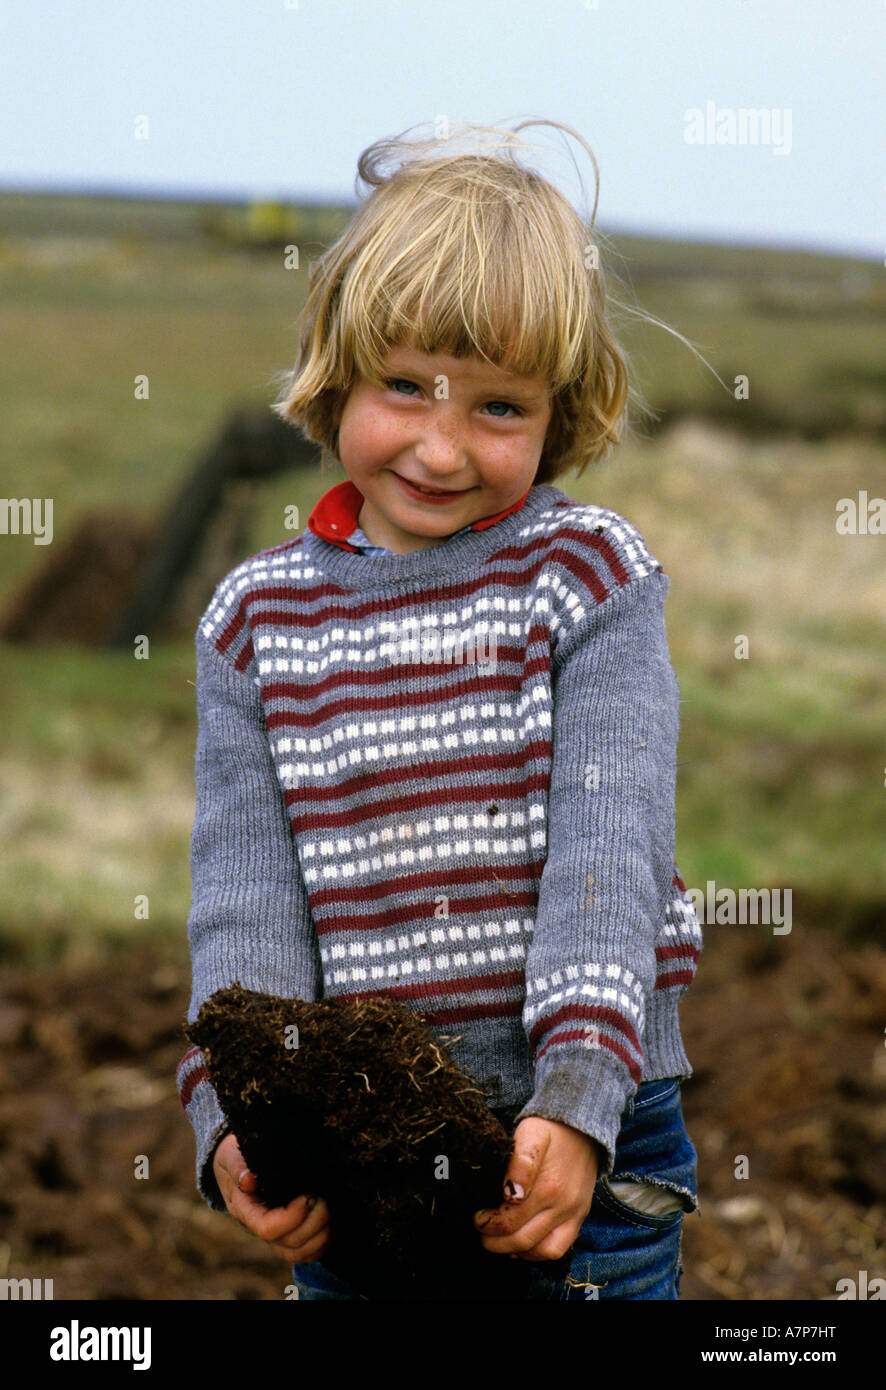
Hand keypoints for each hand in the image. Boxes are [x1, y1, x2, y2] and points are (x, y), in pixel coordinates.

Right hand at [212, 1131, 330, 1262]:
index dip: (291, 1217)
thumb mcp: (232, 1156)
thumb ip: (238, 1167)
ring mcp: (273, 1234)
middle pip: (288, 1243)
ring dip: (319, 1236)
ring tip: (329, 1210)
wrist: (236, 1164)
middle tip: (324, 1199)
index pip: (267, 1228)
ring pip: (297, 1253)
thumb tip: (248, 1180)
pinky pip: (304, 1253)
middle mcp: (258, 1228)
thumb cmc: (236, 1158)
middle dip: (312, 1223)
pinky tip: (330, 1224)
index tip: (307, 1196)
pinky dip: (320, 1244)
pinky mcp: (286, 1234)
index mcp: (245, 1211)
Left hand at [473, 1117, 600, 1260]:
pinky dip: (538, 1253)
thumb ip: (520, 1161)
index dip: (487, 1223)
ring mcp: (572, 1213)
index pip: (509, 1220)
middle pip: (522, 1239)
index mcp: (547, 1186)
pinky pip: (559, 1248)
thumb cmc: (550, 1131)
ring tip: (499, 1241)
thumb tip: (510, 1194)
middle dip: (495, 1241)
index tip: (477, 1217)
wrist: (582, 1130)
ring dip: (515, 1251)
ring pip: (541, 1250)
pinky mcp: (579, 1217)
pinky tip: (522, 1245)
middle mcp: (562, 1204)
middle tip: (482, 1231)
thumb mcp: (531, 1133)